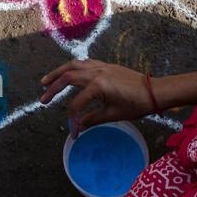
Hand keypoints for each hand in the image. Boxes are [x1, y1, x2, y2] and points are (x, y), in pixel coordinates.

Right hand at [39, 59, 154, 135]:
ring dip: (58, 73)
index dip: (72, 120)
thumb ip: (93, 119)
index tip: (74, 132)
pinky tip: (67, 73)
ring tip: (45, 81)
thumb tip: (79, 125)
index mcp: (98, 86)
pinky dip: (72, 67)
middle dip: (53, 89)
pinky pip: (83, 63)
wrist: (154, 91)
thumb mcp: (114, 115)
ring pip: (73, 66)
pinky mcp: (105, 65)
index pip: (77, 104)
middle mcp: (95, 72)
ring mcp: (100, 66)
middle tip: (42, 100)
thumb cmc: (136, 105)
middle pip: (67, 78)